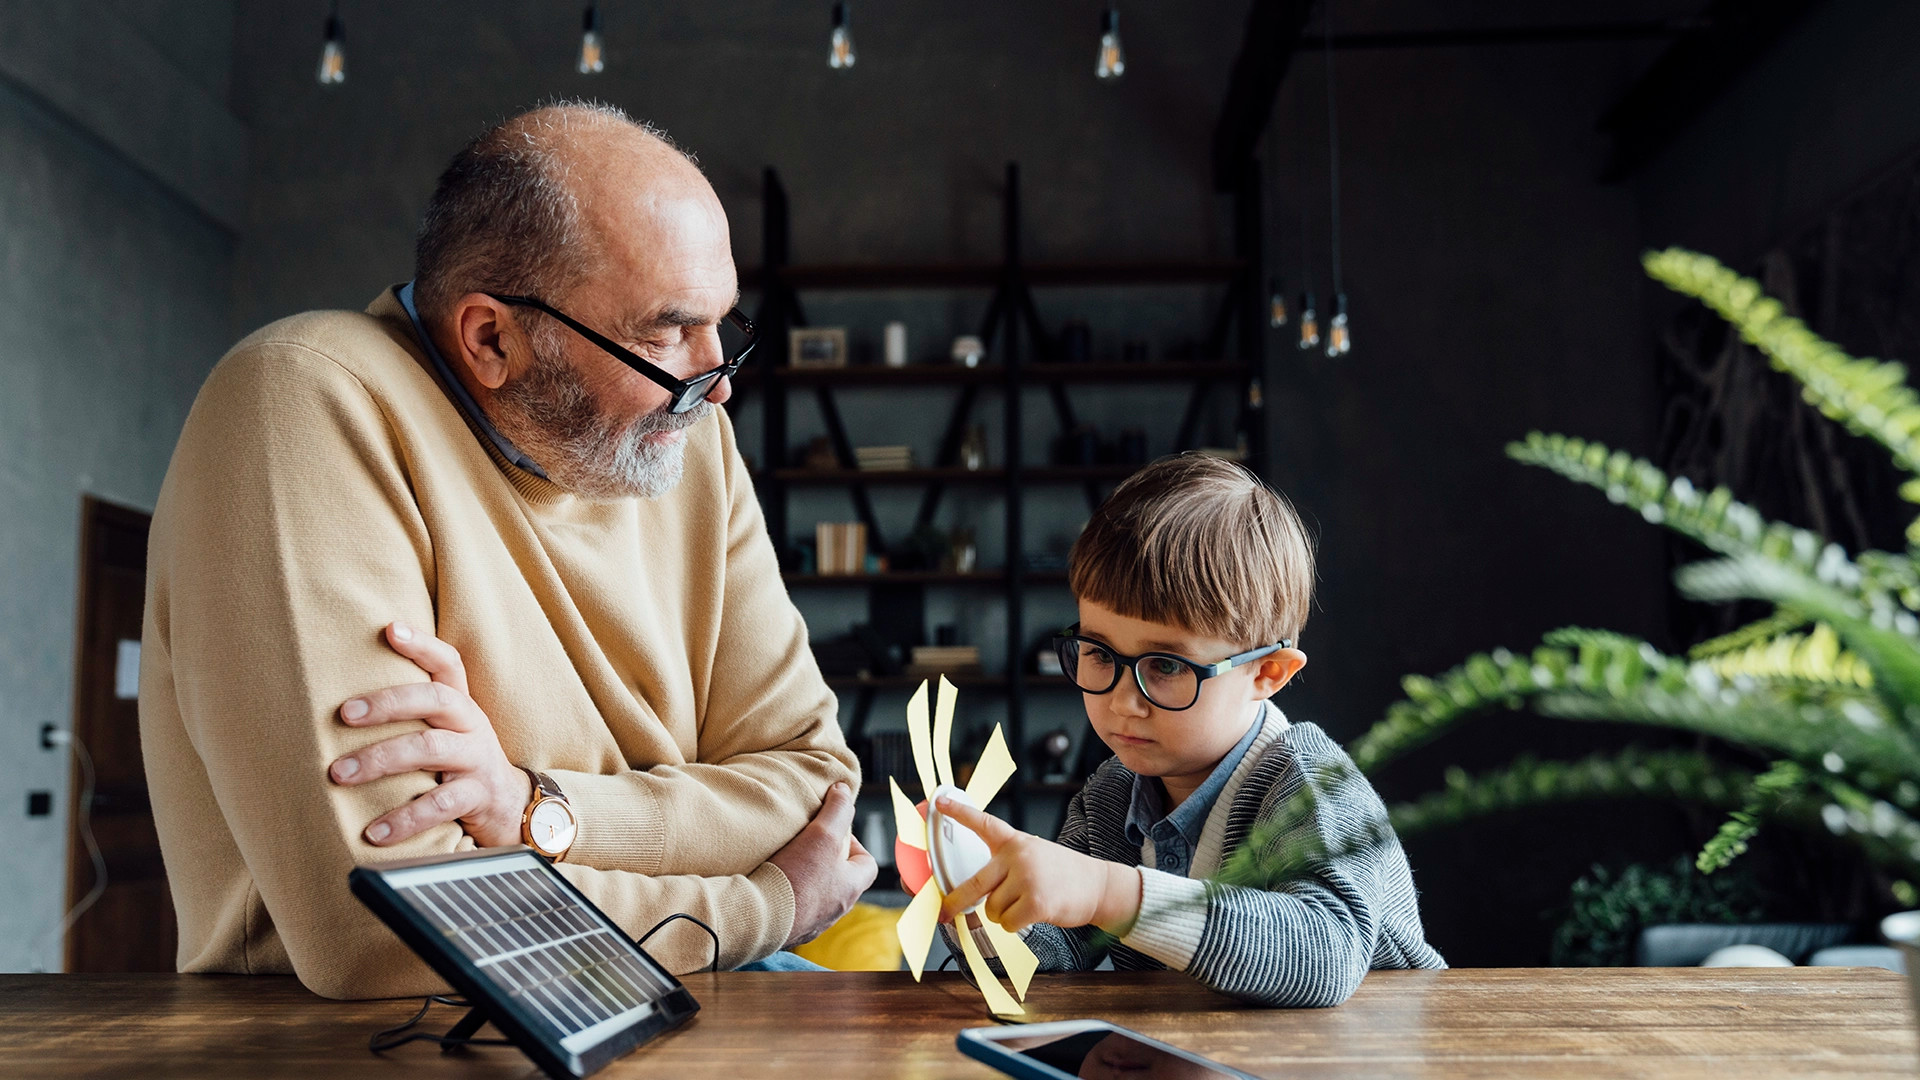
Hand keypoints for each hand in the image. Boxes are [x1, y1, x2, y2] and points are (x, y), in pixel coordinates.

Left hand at [328, 622, 531, 848]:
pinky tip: (374, 832)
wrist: (511, 808)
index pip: (447, 664)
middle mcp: (472, 725)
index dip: (422, 645)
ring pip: (430, 748)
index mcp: (461, 705)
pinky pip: (439, 804)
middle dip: (387, 702)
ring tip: (340, 773)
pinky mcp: (478, 796)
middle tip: (345, 714)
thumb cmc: (460, 764)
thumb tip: (343, 699)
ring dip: (380, 759)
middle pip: (435, 699)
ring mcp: (477, 759)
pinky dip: (404, 818)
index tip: (390, 629)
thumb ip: (414, 714)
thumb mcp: (446, 731)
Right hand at [768, 783, 877, 947]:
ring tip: (785, 861)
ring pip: (815, 896)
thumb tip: (844, 790)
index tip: (832, 830)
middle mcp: (835, 911)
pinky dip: (784, 895)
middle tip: (806, 843)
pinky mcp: (786, 930)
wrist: (759, 920)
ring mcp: (811, 924)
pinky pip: (791, 909)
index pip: (867, 864)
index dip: (855, 843)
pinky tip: (769, 882)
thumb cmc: (797, 879)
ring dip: (805, 879)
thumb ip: (837, 810)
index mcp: (850, 889)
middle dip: (826, 860)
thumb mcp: (823, 835)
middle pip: (840, 879)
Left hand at [935, 796, 1141, 933]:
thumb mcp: (1034, 854)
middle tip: (946, 911)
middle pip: (975, 884)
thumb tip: (976, 893)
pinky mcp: (1036, 902)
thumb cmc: (1063, 873)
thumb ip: (1006, 864)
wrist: (1098, 885)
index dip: (959, 813)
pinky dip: (1015, 925)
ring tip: (1026, 903)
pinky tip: (1033, 914)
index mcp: (1015, 842)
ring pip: (992, 909)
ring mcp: (1027, 879)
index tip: (939, 803)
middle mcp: (1018, 856)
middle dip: (957, 902)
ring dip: (1003, 914)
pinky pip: (1007, 923)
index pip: (984, 824)